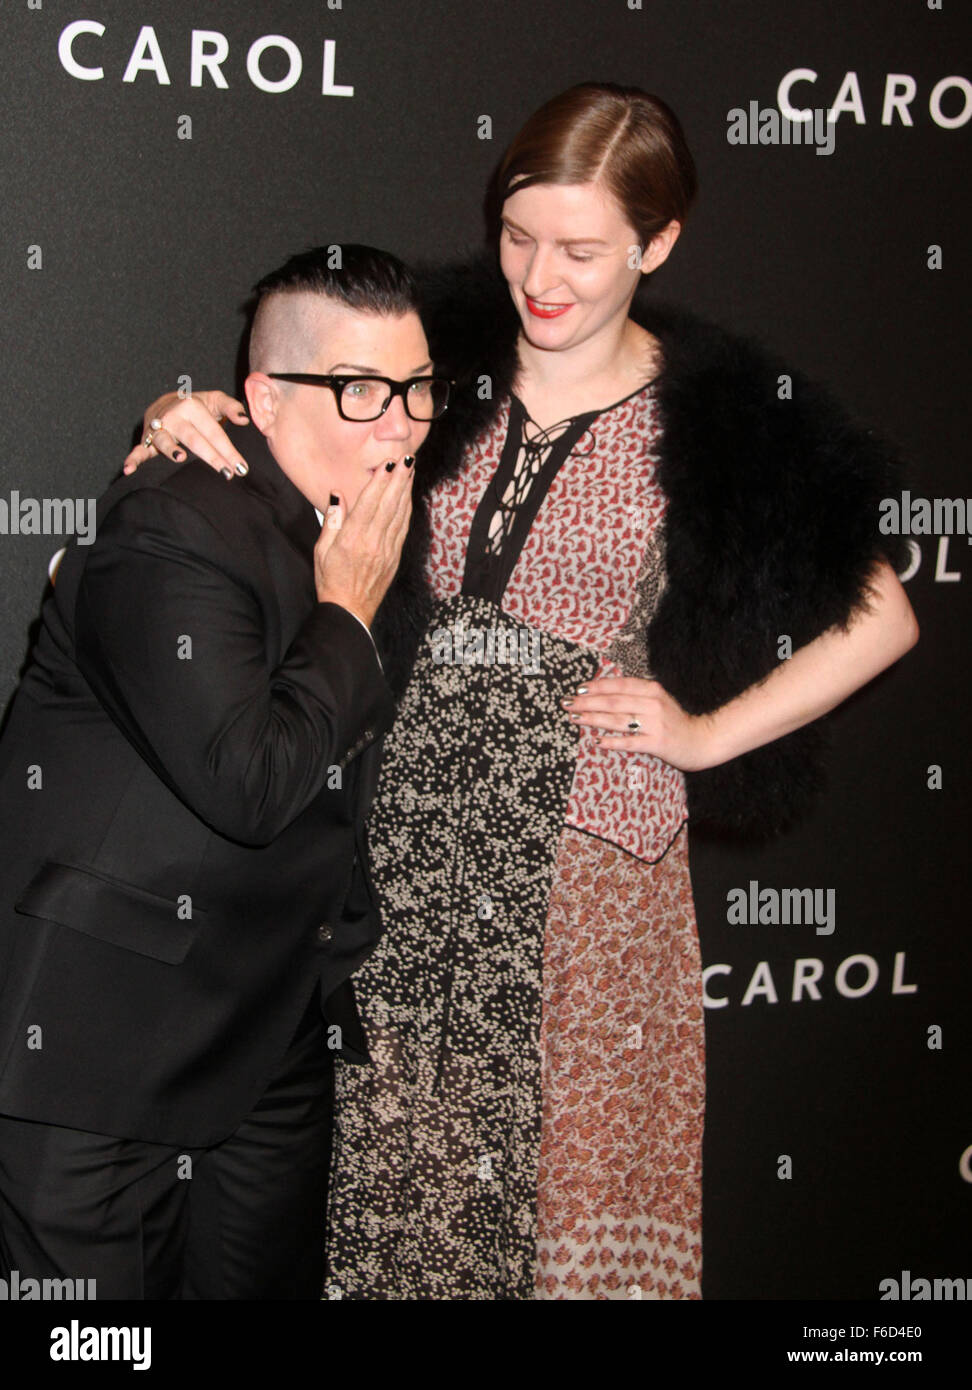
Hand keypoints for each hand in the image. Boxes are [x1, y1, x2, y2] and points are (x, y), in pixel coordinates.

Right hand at [124, 390, 249, 475]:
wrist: (167, 403)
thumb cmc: (196, 406)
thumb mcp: (214, 400)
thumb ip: (231, 407)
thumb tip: (244, 420)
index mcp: (192, 407)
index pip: (214, 432)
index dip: (229, 450)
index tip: (241, 467)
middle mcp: (174, 417)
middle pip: (194, 439)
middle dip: (212, 457)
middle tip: (227, 474)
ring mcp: (159, 429)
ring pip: (166, 442)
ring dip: (170, 450)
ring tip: (180, 458)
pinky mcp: (146, 440)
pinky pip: (139, 450)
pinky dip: (133, 459)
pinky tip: (130, 470)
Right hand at [313, 459, 413, 627]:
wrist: (350, 610)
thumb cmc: (331, 580)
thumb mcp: (322, 550)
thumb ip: (332, 521)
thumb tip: (337, 495)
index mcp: (352, 539)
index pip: (369, 503)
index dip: (380, 481)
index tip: (388, 464)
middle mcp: (373, 542)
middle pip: (389, 504)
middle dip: (399, 479)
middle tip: (407, 459)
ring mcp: (387, 550)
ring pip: (399, 514)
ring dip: (406, 491)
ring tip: (410, 471)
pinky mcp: (395, 557)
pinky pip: (403, 528)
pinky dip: (407, 510)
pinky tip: (408, 497)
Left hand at [563, 676, 720, 771]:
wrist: (701, 741)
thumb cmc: (674, 721)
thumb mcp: (658, 700)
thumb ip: (636, 694)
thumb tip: (605, 691)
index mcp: (652, 690)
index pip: (619, 685)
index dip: (597, 686)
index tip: (578, 689)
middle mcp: (652, 704)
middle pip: (614, 701)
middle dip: (588, 702)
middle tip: (567, 704)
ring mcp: (655, 723)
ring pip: (618, 720)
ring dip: (594, 719)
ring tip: (575, 719)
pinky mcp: (657, 743)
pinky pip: (630, 741)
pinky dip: (613, 741)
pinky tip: (598, 741)